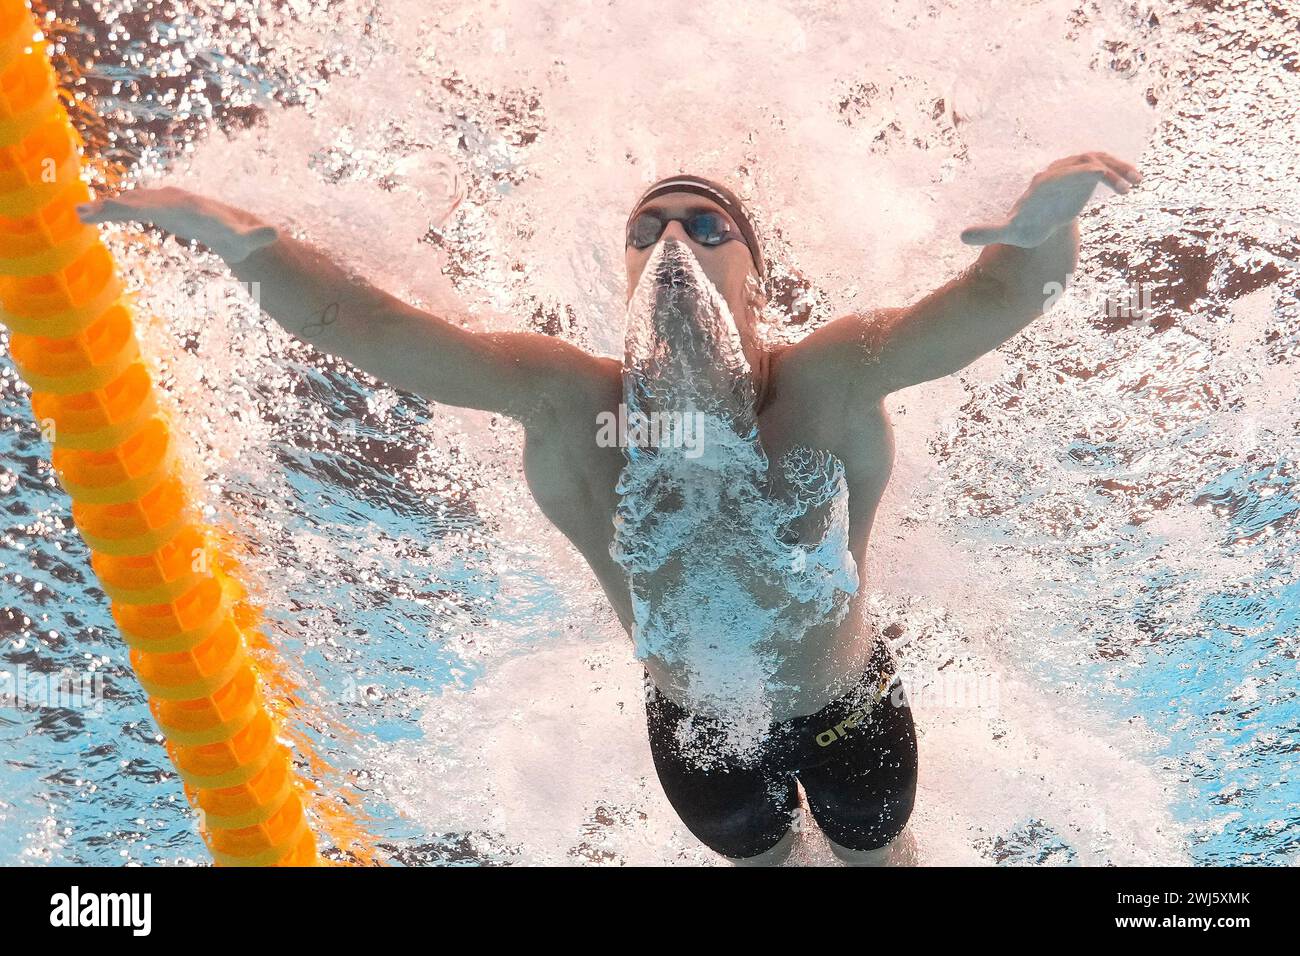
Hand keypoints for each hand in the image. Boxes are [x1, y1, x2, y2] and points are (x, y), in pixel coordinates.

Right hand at [76, 186, 278, 263]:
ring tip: (78, 214)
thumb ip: (258, 237)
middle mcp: (172, 200)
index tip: (117, 207)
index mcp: (188, 206)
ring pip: (131, 203)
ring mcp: (163, 204)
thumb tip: (273, 234)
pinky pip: (131, 209)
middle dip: (113, 206)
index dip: (138, 206)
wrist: (235, 229)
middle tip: (83, 211)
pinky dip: (111, 212)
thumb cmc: (240, 237)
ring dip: (105, 208)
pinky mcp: (158, 212)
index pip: (159, 205)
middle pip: (139, 202)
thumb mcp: (250, 240)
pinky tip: (88, 217)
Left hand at [960, 152, 1141, 247]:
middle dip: (1101, 170)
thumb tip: (961, 237)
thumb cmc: (1024, 226)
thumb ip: (988, 232)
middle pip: (1080, 162)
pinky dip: (1121, 172)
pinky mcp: (1087, 175)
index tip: (1095, 175)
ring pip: (1097, 160)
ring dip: (1117, 168)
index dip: (1075, 174)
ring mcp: (1074, 171)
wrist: (1039, 221)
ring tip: (1135, 182)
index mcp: (1041, 185)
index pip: (1058, 175)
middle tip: (1122, 185)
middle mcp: (1058, 172)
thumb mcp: (1008, 232)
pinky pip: (1106, 167)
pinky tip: (1135, 183)